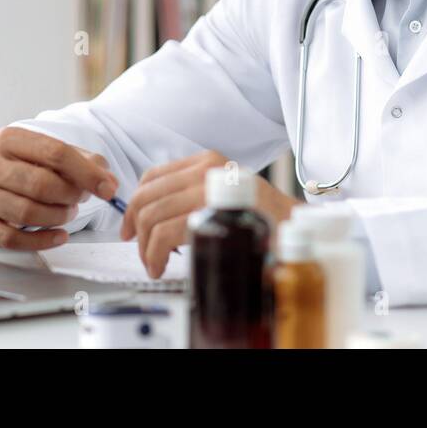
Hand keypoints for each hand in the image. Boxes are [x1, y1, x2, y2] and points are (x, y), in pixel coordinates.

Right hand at [0, 127, 117, 250]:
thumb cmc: (27, 168)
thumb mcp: (52, 156)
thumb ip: (85, 163)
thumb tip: (110, 183)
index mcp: (10, 139)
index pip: (56, 153)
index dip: (87, 173)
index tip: (108, 189)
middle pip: (41, 184)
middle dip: (70, 196)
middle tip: (80, 201)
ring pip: (27, 213)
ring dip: (57, 217)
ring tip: (67, 214)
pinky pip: (11, 239)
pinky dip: (41, 241)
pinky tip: (59, 236)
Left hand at [119, 150, 301, 278]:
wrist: (296, 229)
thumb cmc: (261, 220)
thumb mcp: (223, 194)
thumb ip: (192, 196)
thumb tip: (150, 218)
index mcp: (207, 162)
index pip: (153, 176)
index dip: (134, 205)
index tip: (130, 229)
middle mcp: (206, 170)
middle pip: (147, 197)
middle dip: (136, 230)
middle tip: (143, 254)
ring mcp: (210, 190)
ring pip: (152, 217)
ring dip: (145, 247)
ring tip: (154, 264)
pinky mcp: (212, 213)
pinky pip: (165, 233)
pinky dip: (155, 253)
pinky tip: (161, 265)